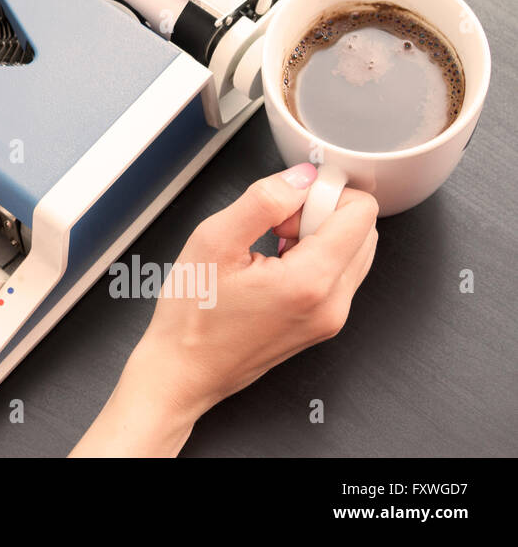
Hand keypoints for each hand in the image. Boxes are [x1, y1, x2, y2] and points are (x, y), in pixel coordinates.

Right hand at [69, 163, 378, 455]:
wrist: (184, 370)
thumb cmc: (191, 316)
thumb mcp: (213, 241)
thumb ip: (263, 200)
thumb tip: (302, 177)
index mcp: (310, 282)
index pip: (362, 213)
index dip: (324, 194)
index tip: (286, 203)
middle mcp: (333, 304)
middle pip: (362, 230)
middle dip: (321, 213)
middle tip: (273, 224)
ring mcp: (331, 318)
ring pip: (352, 251)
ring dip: (318, 235)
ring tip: (268, 245)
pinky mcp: (323, 324)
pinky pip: (337, 274)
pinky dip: (313, 257)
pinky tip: (271, 264)